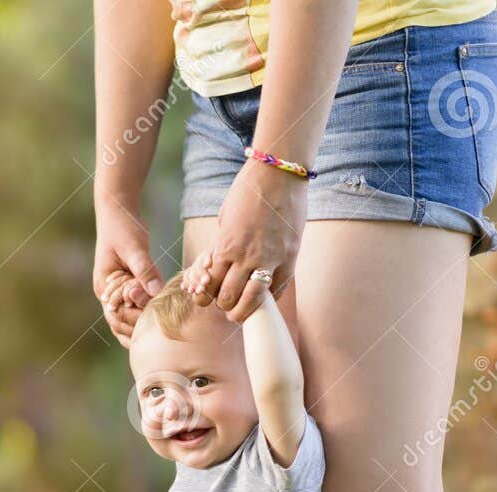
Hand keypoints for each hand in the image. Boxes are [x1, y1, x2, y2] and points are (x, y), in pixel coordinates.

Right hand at [93, 202, 164, 346]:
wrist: (118, 210)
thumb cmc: (123, 226)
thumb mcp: (134, 248)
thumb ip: (144, 270)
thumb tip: (154, 292)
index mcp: (105, 287)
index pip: (118, 315)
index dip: (137, 319)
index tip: (157, 318)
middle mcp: (108, 294)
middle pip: (120, 324)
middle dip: (138, 331)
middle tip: (162, 335)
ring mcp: (116, 293)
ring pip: (125, 321)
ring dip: (140, 329)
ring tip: (160, 339)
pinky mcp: (127, 287)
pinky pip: (133, 310)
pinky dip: (143, 318)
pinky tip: (159, 324)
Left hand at [187, 161, 306, 322]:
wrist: (278, 173)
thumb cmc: (248, 191)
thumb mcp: (226, 218)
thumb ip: (225, 244)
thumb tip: (223, 264)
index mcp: (226, 246)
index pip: (210, 284)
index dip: (206, 295)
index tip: (207, 297)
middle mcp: (246, 256)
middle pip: (228, 297)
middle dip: (224, 306)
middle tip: (226, 307)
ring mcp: (270, 259)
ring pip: (253, 300)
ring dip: (244, 310)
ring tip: (241, 313)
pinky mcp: (290, 257)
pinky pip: (279, 288)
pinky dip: (270, 298)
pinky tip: (265, 298)